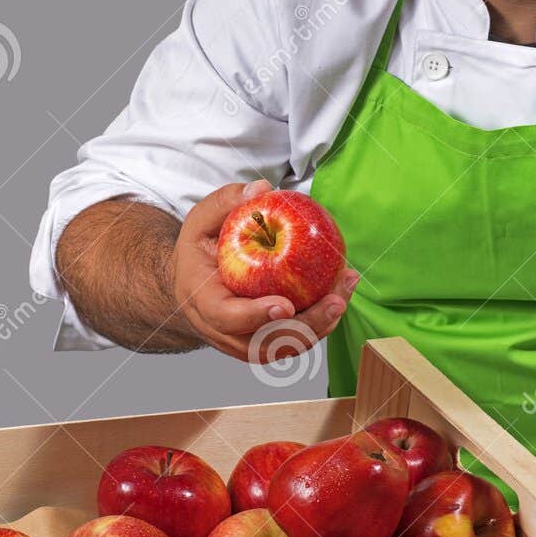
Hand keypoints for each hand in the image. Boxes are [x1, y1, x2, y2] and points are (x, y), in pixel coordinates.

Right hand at [171, 179, 359, 363]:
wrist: (191, 283)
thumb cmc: (199, 250)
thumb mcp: (202, 220)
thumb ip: (227, 203)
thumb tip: (262, 189)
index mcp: (202, 302)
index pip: (226, 317)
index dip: (255, 316)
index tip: (285, 306)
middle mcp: (222, 330)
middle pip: (264, 342)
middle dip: (305, 327)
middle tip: (335, 302)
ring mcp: (243, 341)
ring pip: (284, 346)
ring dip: (320, 325)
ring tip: (344, 294)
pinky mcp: (264, 341)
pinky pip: (294, 339)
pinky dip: (320, 322)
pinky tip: (341, 293)